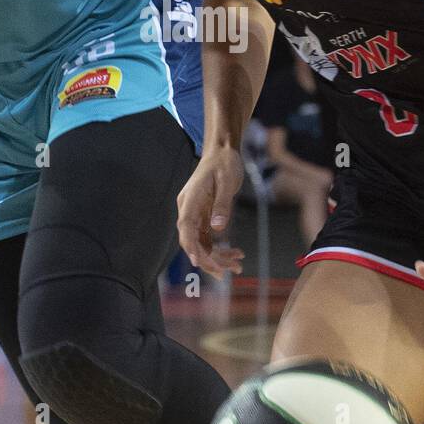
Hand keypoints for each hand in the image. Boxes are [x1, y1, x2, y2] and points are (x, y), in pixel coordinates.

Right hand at [177, 147, 245, 279]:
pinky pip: (208, 238)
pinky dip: (219, 248)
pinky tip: (235, 254)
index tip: (199, 262)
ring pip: (201, 243)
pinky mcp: (203, 217)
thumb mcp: (227, 182)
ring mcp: (195, 214)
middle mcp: (188, 209)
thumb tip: (218, 228)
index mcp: (190, 200)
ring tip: (237, 266)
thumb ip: (222, 204)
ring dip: (217, 257)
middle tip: (227, 272)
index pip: (185, 228)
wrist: (223, 152)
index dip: (191, 246)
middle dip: (208, 259)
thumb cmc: (224, 164)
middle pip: (192, 240)